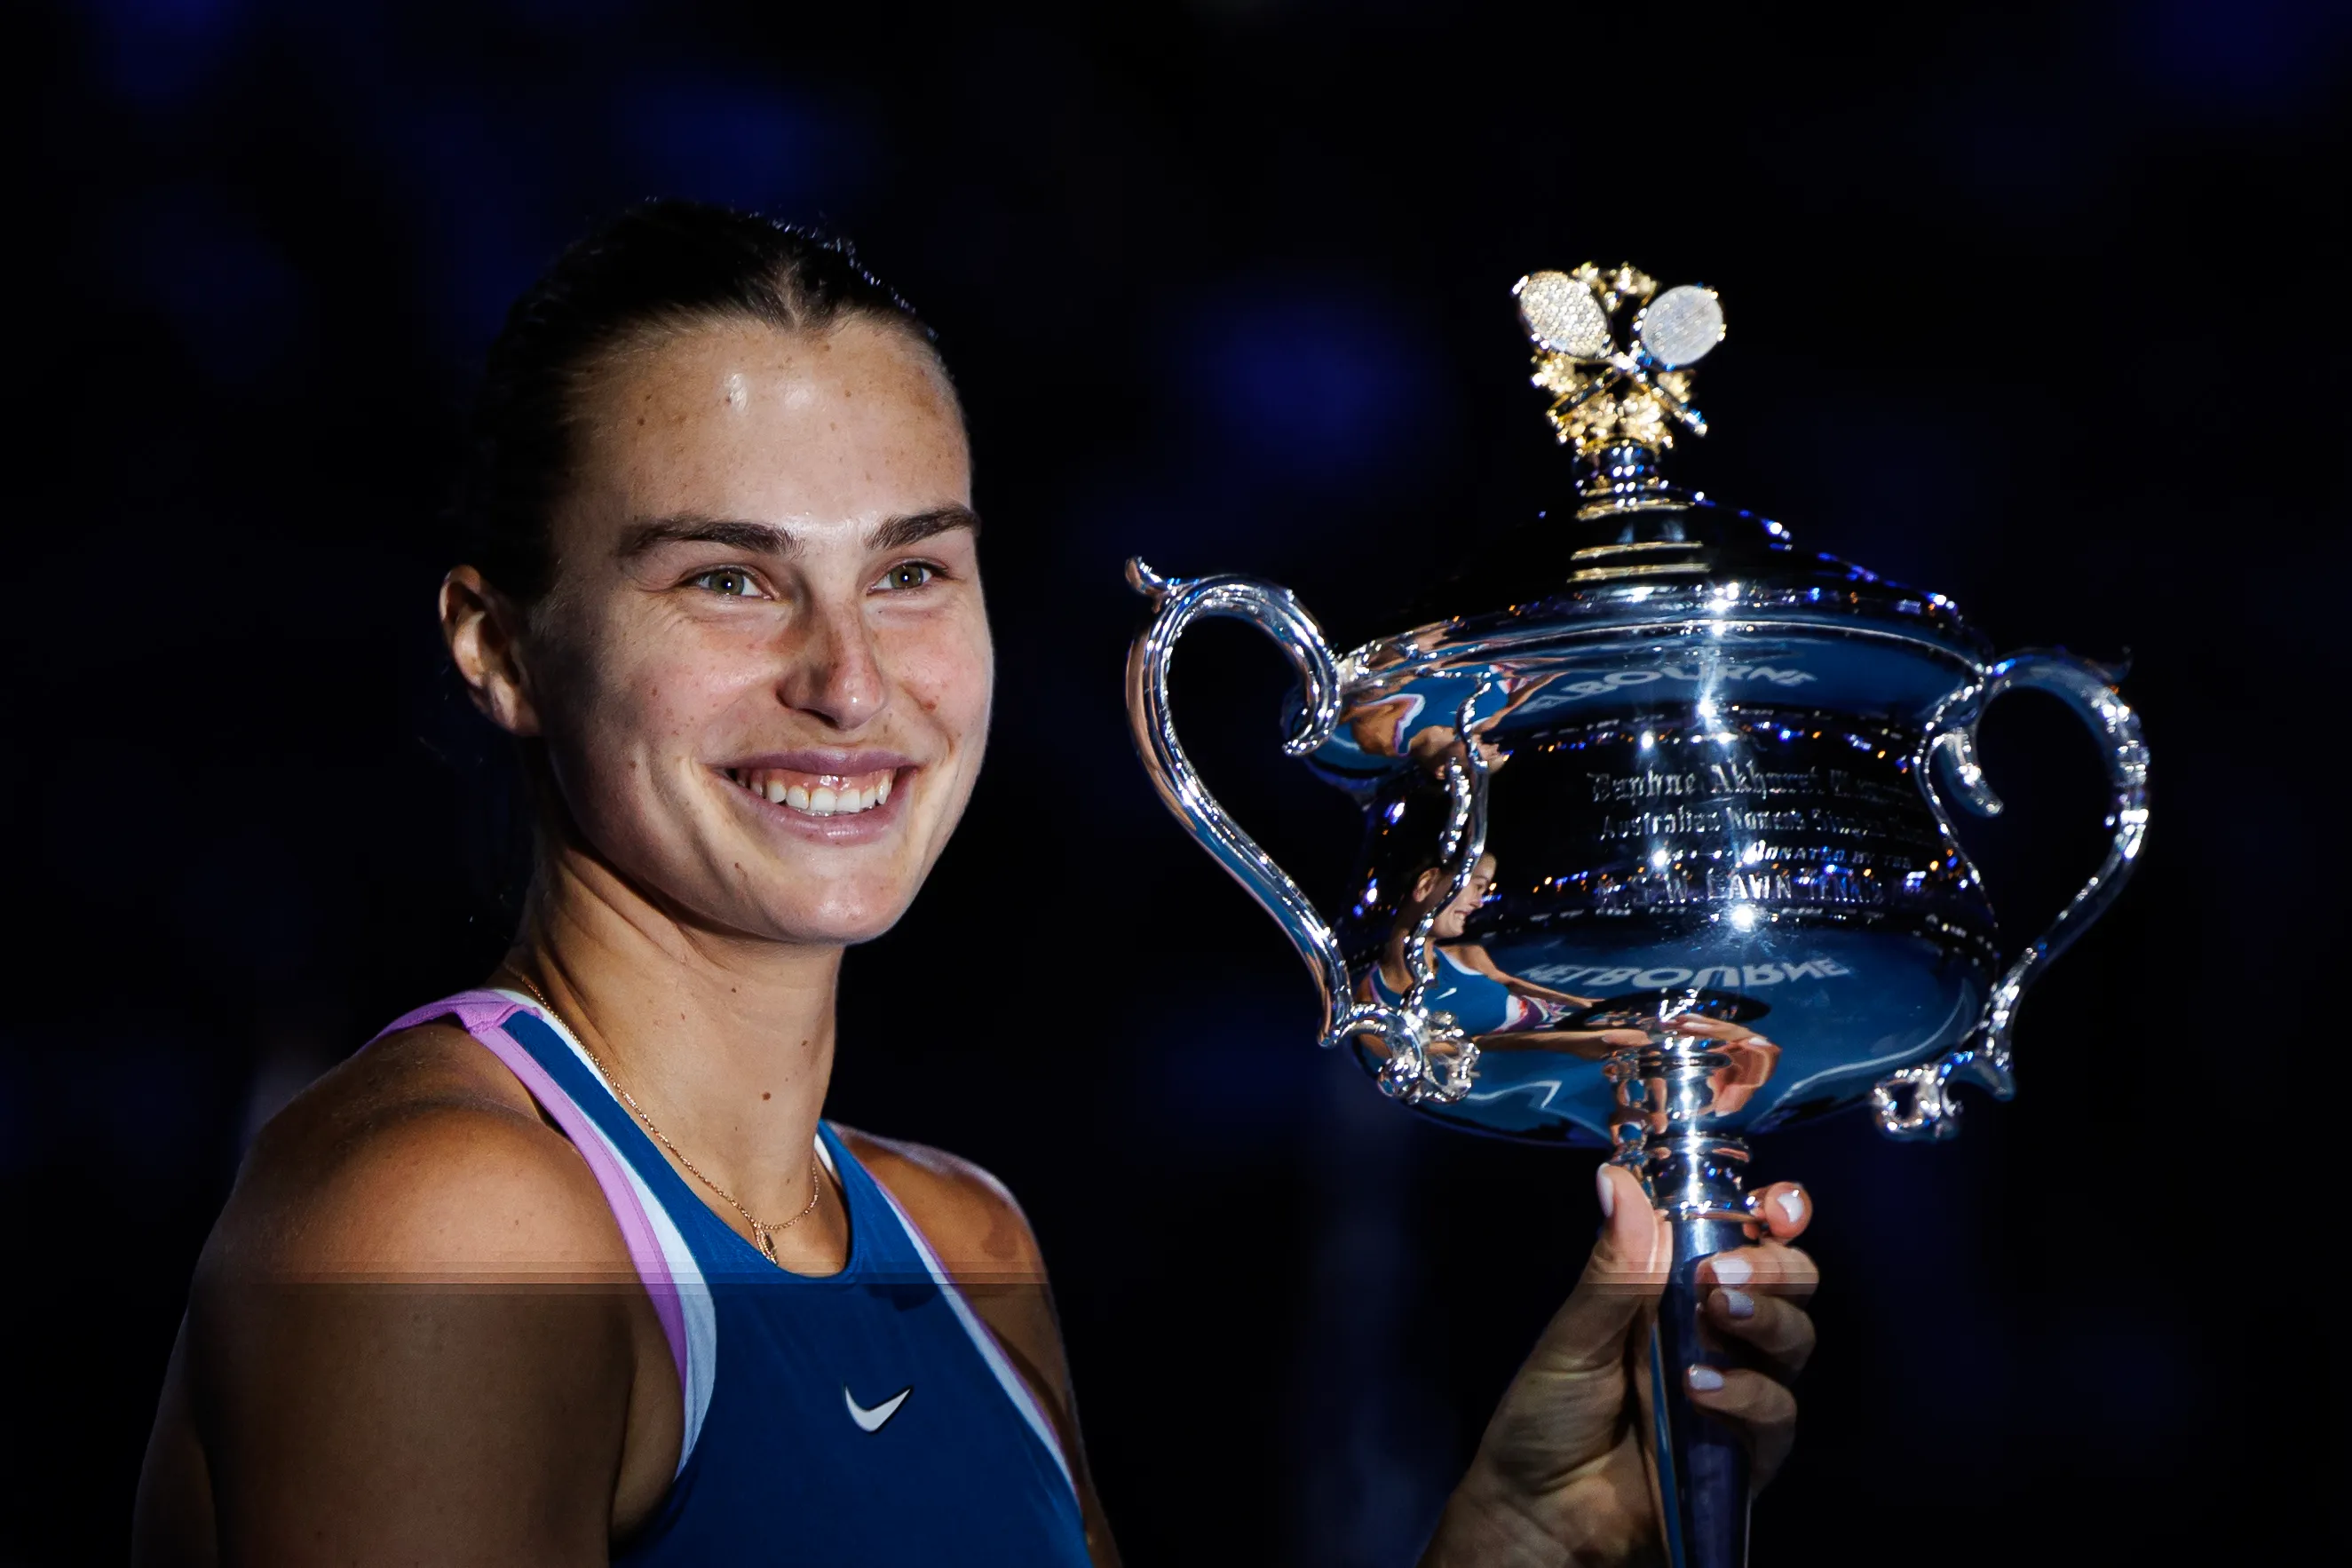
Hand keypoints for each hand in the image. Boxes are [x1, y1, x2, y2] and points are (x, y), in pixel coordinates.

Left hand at [1419, 1164, 1816, 1567]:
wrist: (1540, 1510)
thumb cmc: (1548, 1414)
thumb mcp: (1573, 1334)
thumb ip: (1612, 1267)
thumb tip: (1616, 1178)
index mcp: (1676, 1286)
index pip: (1744, 1234)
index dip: (1773, 1212)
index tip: (1776, 1205)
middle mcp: (1719, 1330)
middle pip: (1790, 1281)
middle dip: (1775, 1264)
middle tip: (1725, 1271)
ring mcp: (1740, 1388)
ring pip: (1796, 1338)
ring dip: (1767, 1317)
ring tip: (1717, 1312)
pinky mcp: (1749, 1449)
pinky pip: (1777, 1412)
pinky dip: (1746, 1393)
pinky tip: (1700, 1388)